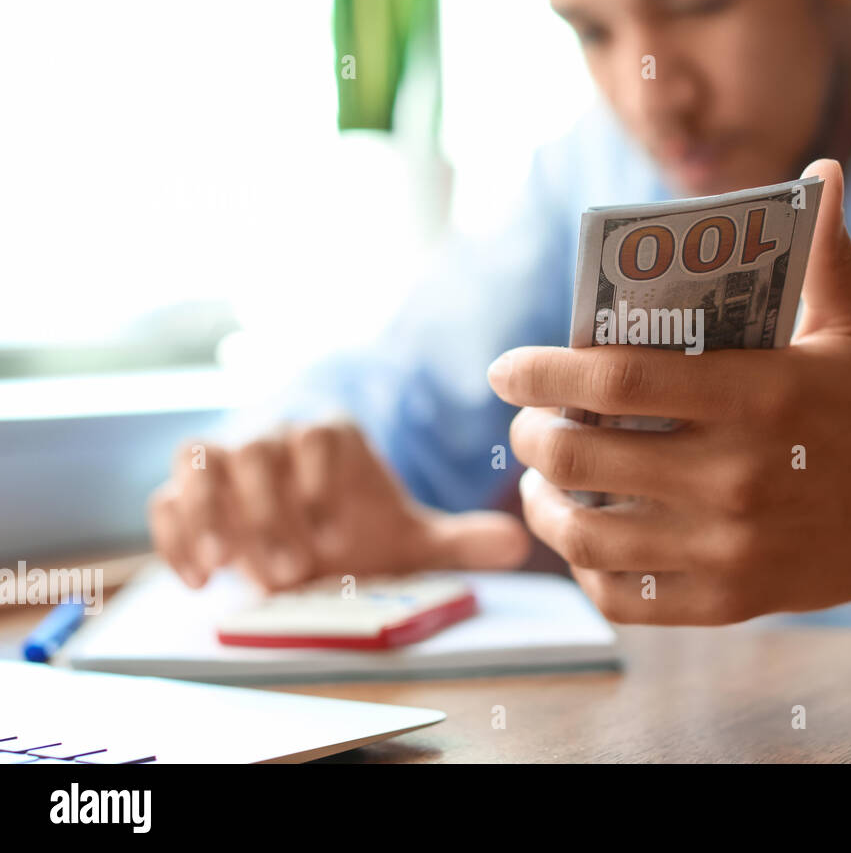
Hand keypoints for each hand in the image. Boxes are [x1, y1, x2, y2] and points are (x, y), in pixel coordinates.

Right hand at [148, 421, 529, 590]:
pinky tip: (200, 581)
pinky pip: (167, 497)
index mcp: (332, 434)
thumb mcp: (409, 540)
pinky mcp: (189, 491)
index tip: (336, 539)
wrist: (311, 539)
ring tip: (238, 575)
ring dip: (216, 518)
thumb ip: (458, 540)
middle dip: (270, 513)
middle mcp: (275, 434)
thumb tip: (519, 543)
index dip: (324, 482)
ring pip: (201, 458)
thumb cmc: (361, 530)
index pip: (322, 434)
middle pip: (258, 448)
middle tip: (293, 573)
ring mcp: (226, 457)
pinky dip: (175, 535)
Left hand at [489, 158, 850, 623]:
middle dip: (532, 435)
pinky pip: (626, 596)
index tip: (505, 370)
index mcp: (759, 395)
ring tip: (540, 482)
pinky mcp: (729, 601)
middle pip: (583, 454)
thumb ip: (826, 251)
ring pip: (589, 536)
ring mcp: (730, 547)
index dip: (544, 371)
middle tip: (527, 423)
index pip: (617, 378)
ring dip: (544, 505)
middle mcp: (737, 475)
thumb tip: (819, 172)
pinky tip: (583, 541)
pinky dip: (586, 570)